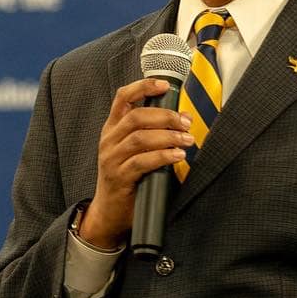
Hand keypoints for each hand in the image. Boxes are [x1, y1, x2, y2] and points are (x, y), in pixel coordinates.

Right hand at [76, 79, 191, 247]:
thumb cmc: (127, 179)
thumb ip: (153, 133)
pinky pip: (142, 161)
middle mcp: (109, 140)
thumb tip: (184, 118)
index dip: (143, 87)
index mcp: (112, 128)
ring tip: (187, 140)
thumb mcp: (134, 151)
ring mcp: (112, 159)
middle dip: (165, 116)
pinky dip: (163, 156)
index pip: (123, 98)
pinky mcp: (119, 177)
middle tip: (185, 123)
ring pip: (140, 138)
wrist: (109, 213)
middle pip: (136, 116)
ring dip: (168, 136)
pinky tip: (178, 156)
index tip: (165, 85)